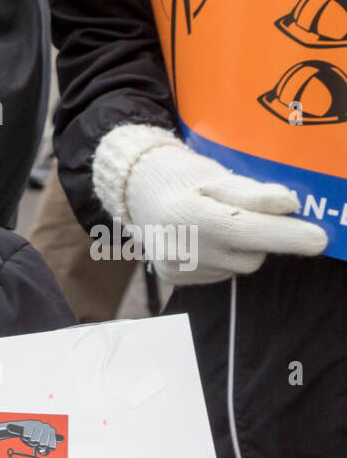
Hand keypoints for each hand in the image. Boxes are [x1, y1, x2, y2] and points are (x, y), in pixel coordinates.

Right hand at [94, 126, 327, 287]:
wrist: (138, 194)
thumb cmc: (184, 178)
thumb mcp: (218, 177)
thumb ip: (253, 194)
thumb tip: (289, 204)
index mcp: (188, 214)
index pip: (245, 229)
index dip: (286, 235)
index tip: (319, 239)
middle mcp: (179, 248)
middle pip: (249, 255)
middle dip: (264, 238)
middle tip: (253, 215)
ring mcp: (176, 268)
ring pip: (238, 268)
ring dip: (242, 249)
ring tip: (220, 225)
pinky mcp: (175, 280)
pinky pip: (221, 274)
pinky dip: (223, 258)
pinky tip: (206, 240)